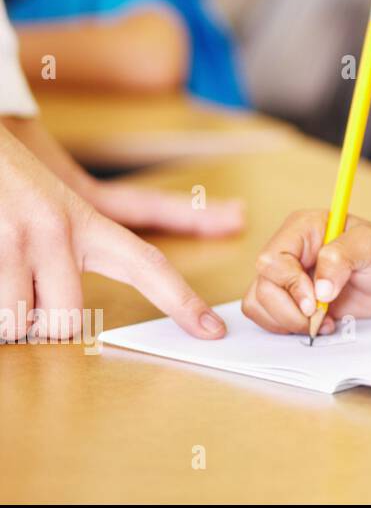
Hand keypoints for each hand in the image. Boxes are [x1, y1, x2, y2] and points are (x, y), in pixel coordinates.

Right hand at [0, 124, 225, 340]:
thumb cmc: (3, 176)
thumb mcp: (52, 206)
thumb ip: (77, 248)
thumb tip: (65, 314)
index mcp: (85, 218)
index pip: (148, 263)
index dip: (181, 299)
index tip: (212, 330)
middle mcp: (58, 229)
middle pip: (66, 320)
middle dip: (42, 322)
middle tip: (26, 290)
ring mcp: (17, 240)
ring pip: (19, 321)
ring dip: (6, 312)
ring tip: (0, 267)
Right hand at [242, 209, 370, 334]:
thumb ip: (342, 257)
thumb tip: (319, 289)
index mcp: (303, 228)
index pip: (273, 258)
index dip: (290, 284)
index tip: (315, 302)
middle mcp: (290, 250)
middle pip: (263, 285)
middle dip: (289, 309)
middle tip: (320, 317)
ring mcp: (287, 276)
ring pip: (259, 303)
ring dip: (288, 321)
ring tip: (323, 321)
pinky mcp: (290, 299)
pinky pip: (268, 317)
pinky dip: (289, 327)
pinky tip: (319, 324)